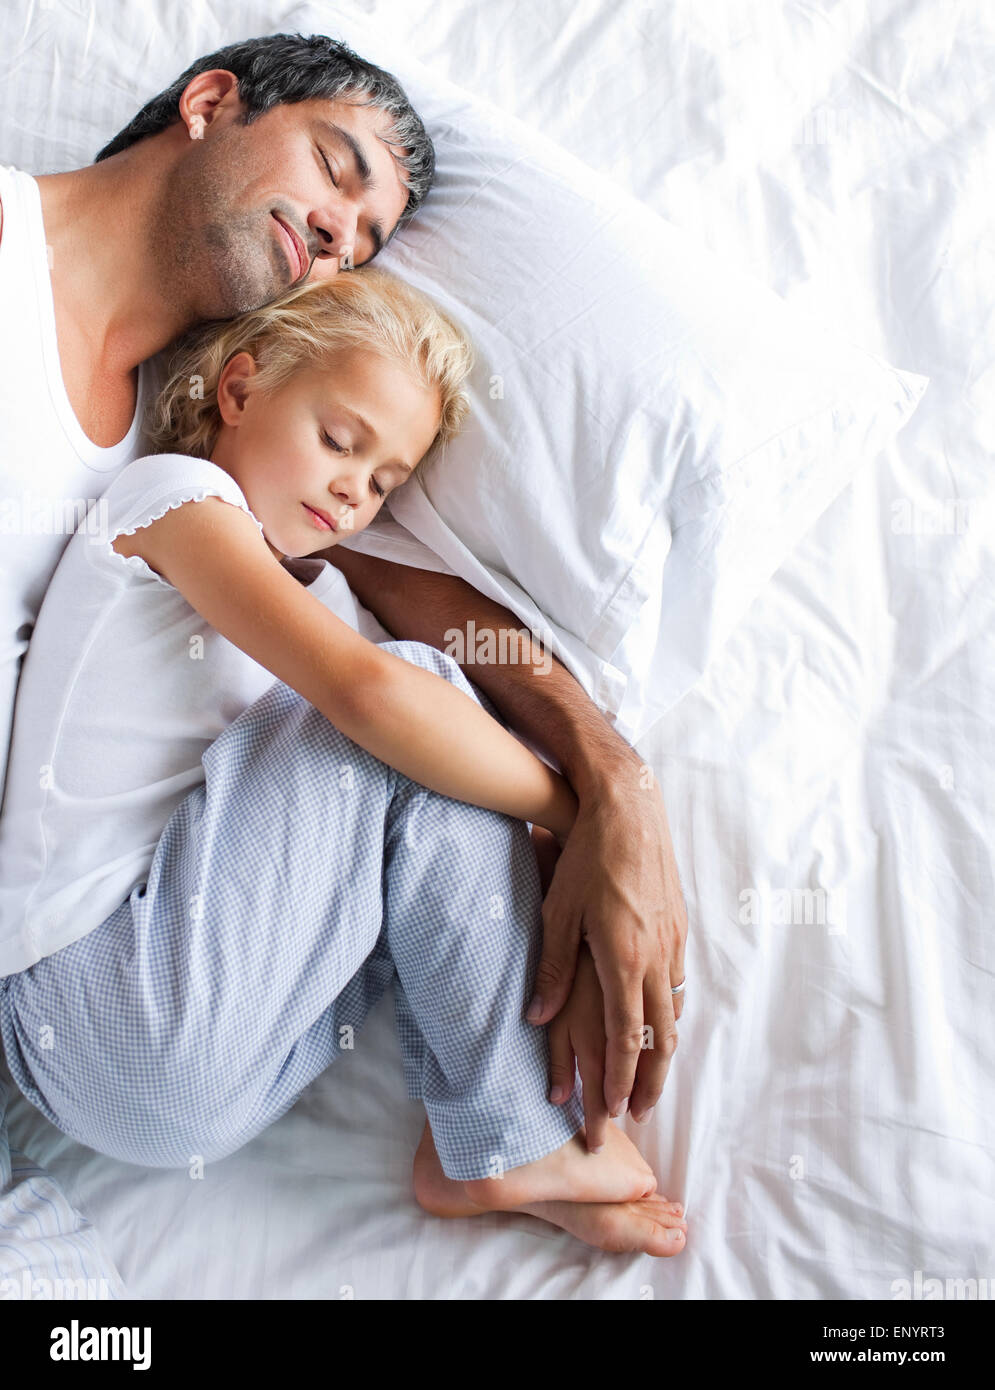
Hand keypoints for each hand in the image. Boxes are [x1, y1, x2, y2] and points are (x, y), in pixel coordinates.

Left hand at [526, 765, 687, 1123]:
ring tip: (651, 1076)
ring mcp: (673, 939)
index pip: (628, 1037)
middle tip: (641, 1112)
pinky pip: (677, 979)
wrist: (629, 806)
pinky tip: (660, 1016)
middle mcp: (657, 956)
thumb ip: (552, 969)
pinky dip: (670, 1008)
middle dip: (650, 1079)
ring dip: (663, 1048)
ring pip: (673, 1009)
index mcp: (624, 959)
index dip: (621, 1078)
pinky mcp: (679, 923)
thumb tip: (537, 1019)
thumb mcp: (557, 913)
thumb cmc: (585, 856)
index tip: (615, 1110)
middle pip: (660, 1035)